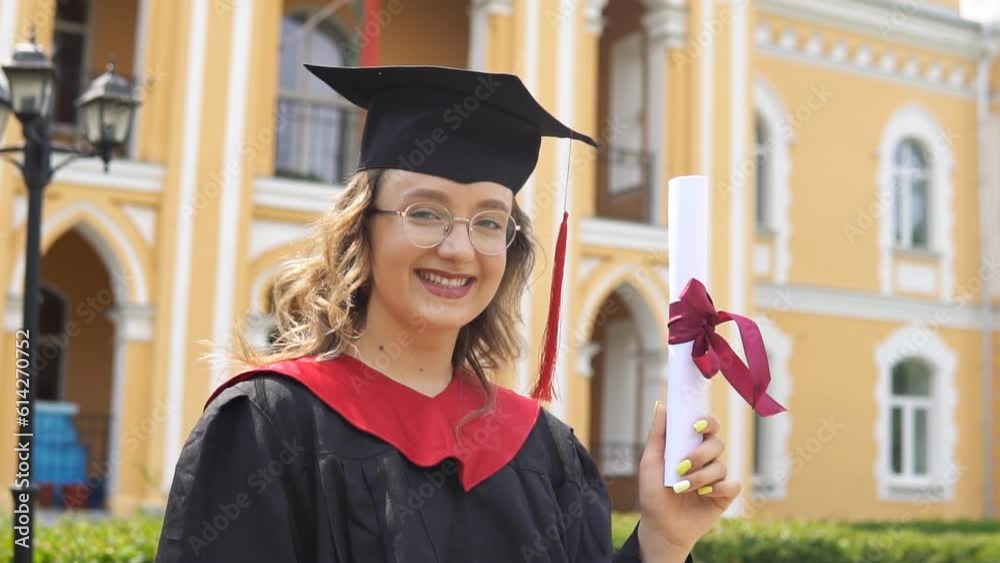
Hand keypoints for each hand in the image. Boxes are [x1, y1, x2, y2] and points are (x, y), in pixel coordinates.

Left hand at [636, 402, 740, 561]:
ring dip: (700, 477)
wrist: (661, 527)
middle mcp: (707, 459)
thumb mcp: (651, 462)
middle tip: (681, 466)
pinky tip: (703, 495)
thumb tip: (661, 405)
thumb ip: (658, 434)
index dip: (706, 421)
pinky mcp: (725, 495)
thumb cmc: (653, 494)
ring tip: (681, 488)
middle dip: (699, 454)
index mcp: (691, 446)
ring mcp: (717, 477)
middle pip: (717, 443)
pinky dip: (717, 489)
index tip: (695, 426)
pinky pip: (732, 485)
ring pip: (720, 466)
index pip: (707, 425)